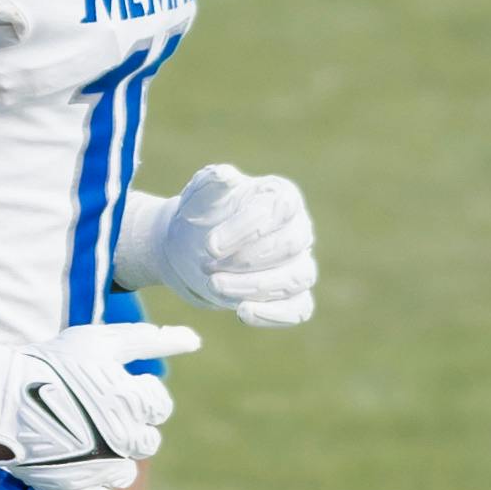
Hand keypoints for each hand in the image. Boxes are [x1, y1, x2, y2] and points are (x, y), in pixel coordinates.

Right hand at [0, 308, 198, 489]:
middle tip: (91, 412)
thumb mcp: (101, 342)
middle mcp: (121, 440)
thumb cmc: (50, 363)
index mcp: (132, 402)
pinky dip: (89, 486)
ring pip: (125, 472)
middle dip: (124, 425)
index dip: (136, 392)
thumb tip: (195, 340)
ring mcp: (98, 470)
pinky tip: (71, 463)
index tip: (108, 385)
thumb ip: (150, 341)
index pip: (159, 406)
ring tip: (78, 436)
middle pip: (146, 441)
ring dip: (109, 456)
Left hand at [122, 164, 316, 328]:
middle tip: (208, 270)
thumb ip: (211, 184)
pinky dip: (274, 314)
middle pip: (290, 245)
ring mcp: (299, 263)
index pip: (278, 209)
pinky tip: (243, 313)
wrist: (191, 250)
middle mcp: (298, 229)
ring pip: (297, 278)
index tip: (211, 245)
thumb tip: (225, 175)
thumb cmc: (201, 217)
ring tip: (216, 287)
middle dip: (247, 260)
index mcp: (281, 197)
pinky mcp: (293, 296)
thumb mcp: (199, 197)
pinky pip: (298, 309)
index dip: (247, 229)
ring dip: (256, 287)